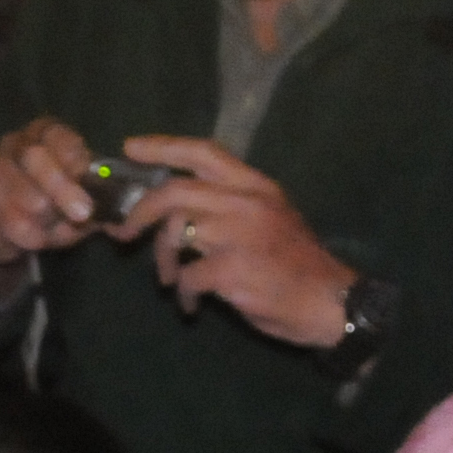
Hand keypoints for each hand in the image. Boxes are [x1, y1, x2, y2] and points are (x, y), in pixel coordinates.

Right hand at [0, 115, 104, 268]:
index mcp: (46, 134)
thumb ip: (102, 201)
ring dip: (44, 214)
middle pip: (34, 158)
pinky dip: (28, 233)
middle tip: (82, 213)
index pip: (55, 134)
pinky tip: (39, 239)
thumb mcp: (82, 197)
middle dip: (60, 187)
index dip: (70, 153)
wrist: (10, 227)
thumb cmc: (56, 205)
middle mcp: (17, 145)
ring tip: (58, 228)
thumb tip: (123, 217)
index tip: (83, 173)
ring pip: (19, 189)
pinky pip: (7, 218)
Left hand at [115, 135, 353, 348]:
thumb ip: (229, 206)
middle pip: (175, 192)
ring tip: (170, 280)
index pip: (204, 152)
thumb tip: (174, 210)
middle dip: (139, 211)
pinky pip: (187, 275)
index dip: (163, 146)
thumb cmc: (294, 263)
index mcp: (255, 186)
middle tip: (123, 232)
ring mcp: (240, 234)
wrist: (329, 301)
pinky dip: (182, 293)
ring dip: (163, 260)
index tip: (131, 147)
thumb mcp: (269, 218)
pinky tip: (192, 305)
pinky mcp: (233, 269)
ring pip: (175, 233)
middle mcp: (247, 202)